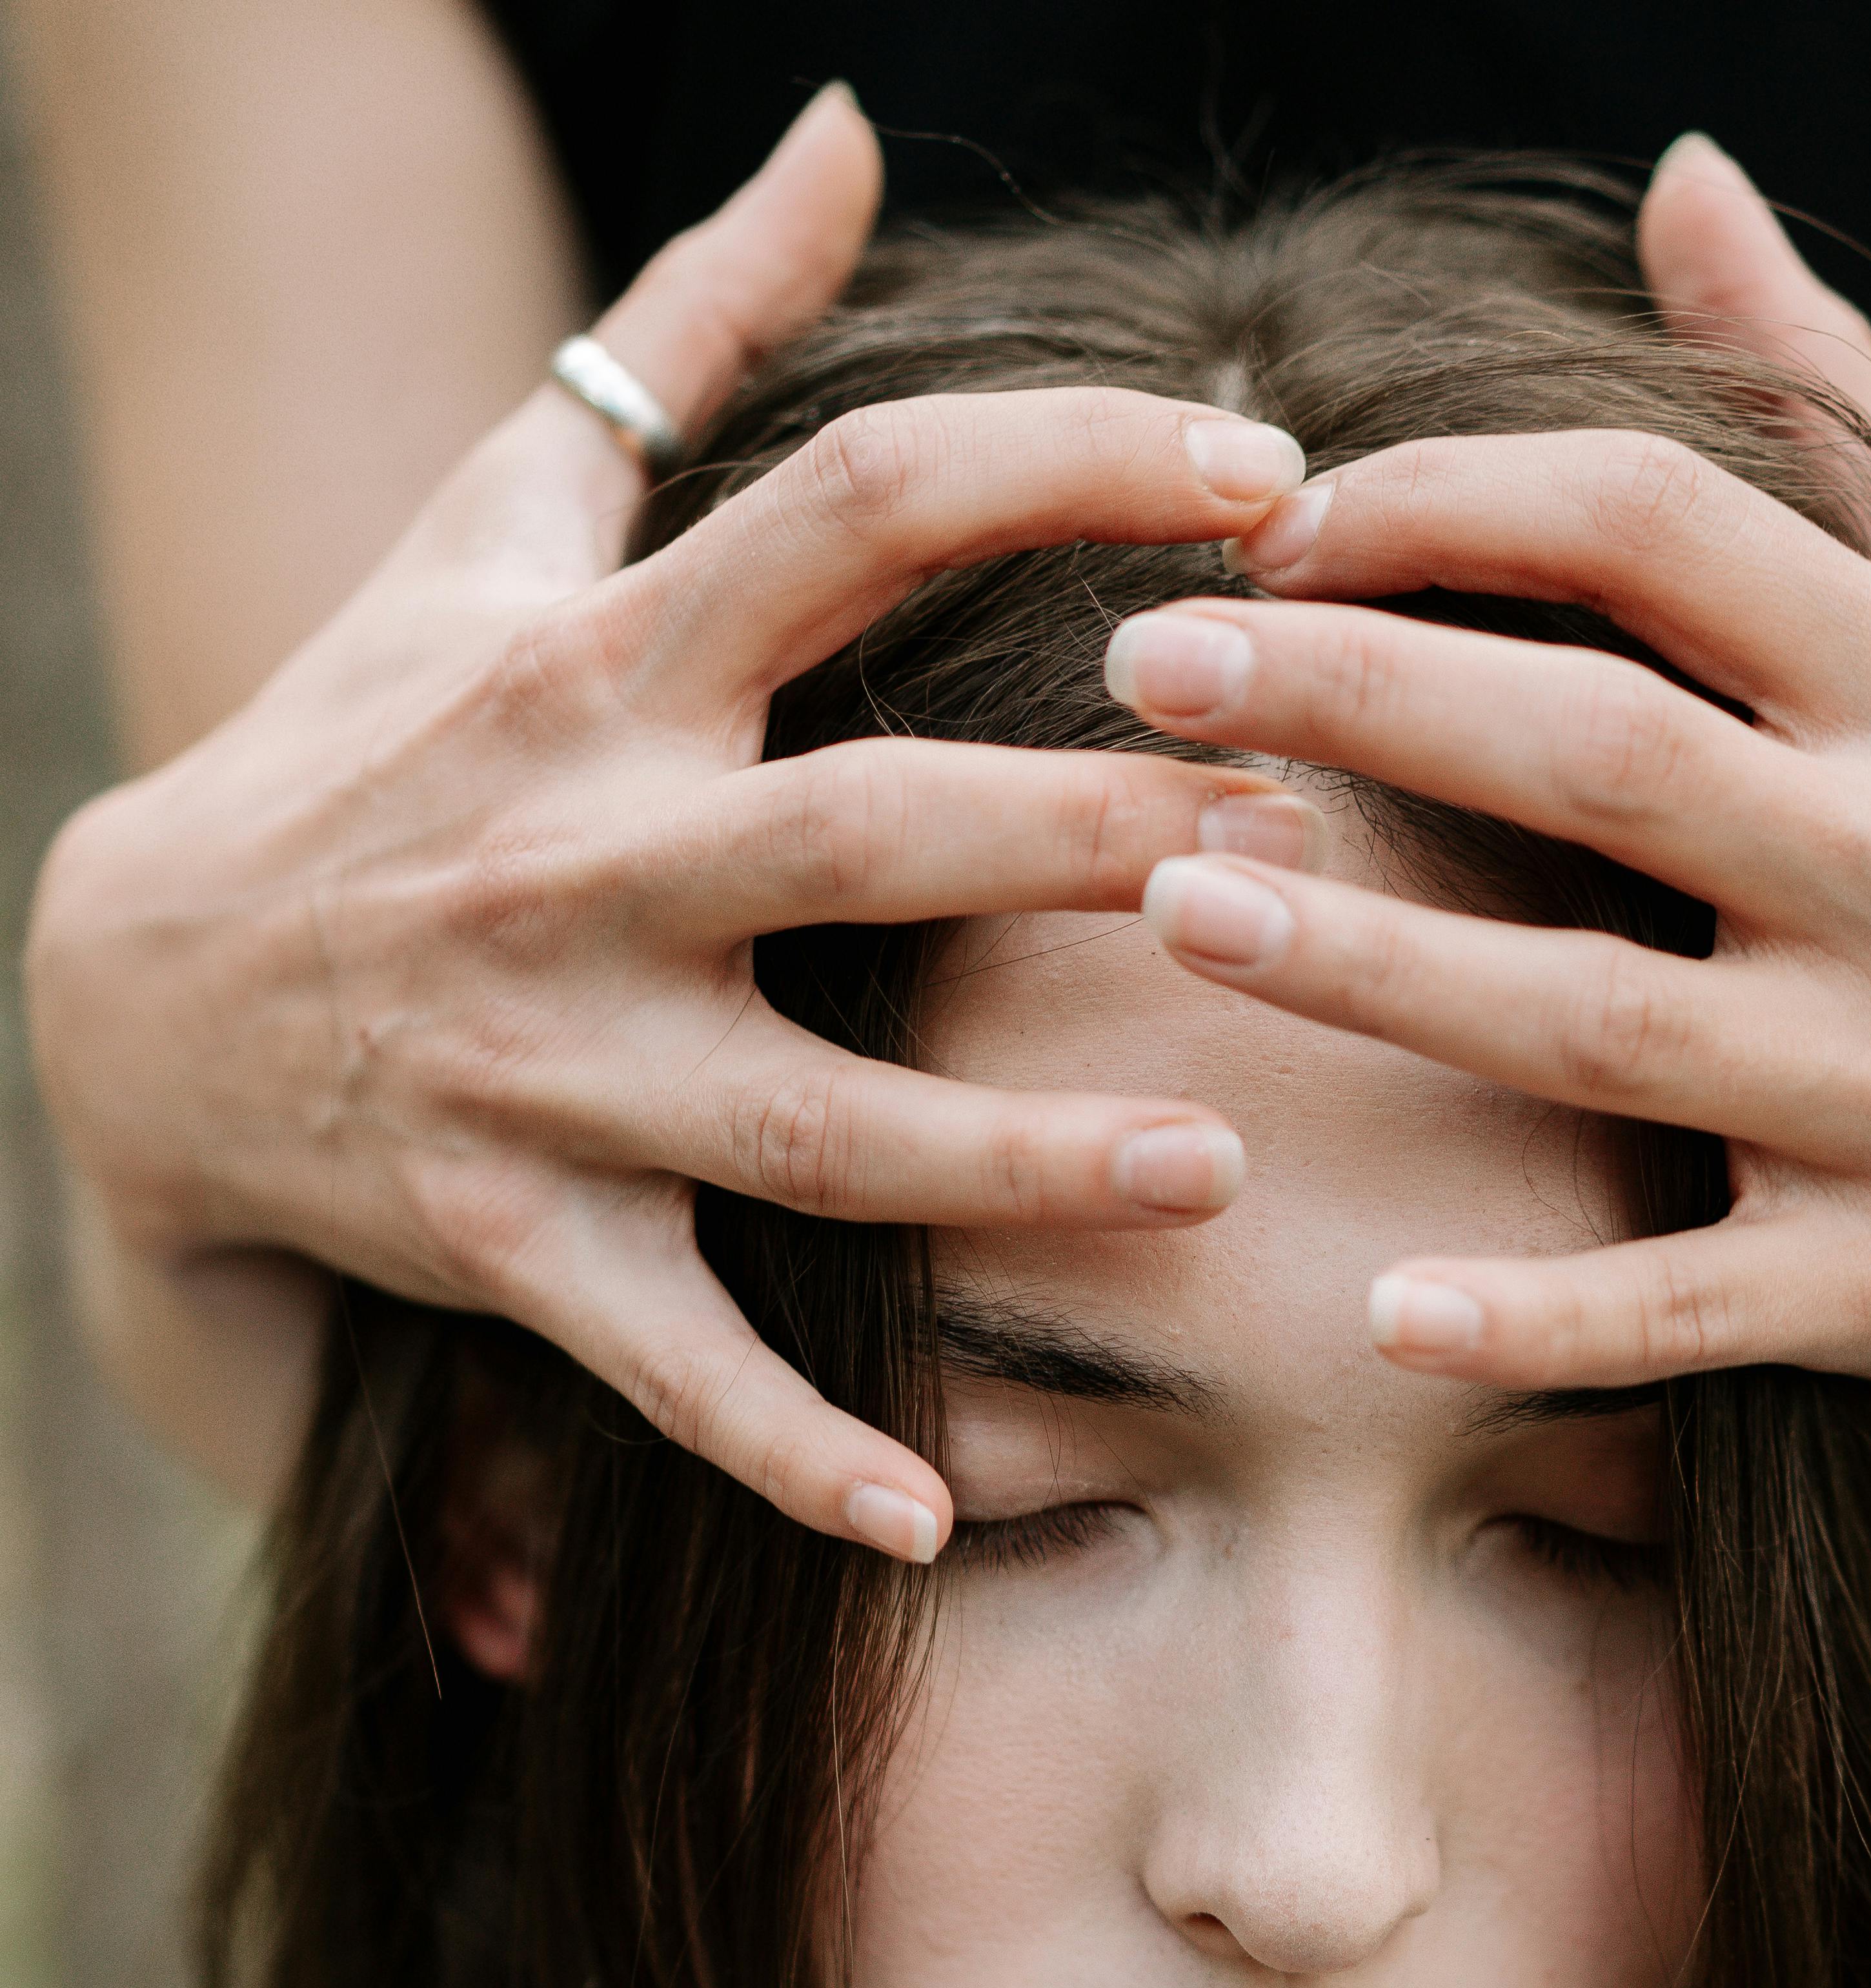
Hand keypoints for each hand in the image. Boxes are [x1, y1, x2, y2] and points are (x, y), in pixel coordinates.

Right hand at [23, 86, 1313, 1556]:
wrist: (134, 980)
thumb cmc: (374, 727)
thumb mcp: (495, 513)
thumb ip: (686, 324)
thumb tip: (843, 124)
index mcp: (604, 662)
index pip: (859, 505)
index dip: (1070, 464)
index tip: (1274, 475)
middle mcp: (580, 860)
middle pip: (864, 832)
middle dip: (1085, 838)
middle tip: (1298, 856)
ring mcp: (541, 1068)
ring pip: (806, 1129)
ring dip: (1008, 1162)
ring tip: (1216, 1166)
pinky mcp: (505, 1238)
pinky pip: (665, 1364)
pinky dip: (783, 1455)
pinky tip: (929, 1526)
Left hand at [1112, 138, 1870, 1672]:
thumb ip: (1830, 408)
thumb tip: (1683, 187)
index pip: (1659, 537)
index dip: (1446, 507)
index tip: (1270, 528)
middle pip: (1600, 757)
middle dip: (1359, 701)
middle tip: (1145, 668)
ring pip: (1607, 1026)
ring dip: (1381, 971)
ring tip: (1175, 910)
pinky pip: (1692, 1309)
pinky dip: (1540, 1319)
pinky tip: (1380, 1313)